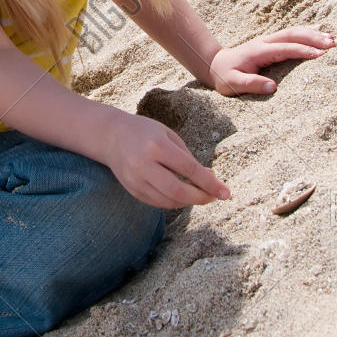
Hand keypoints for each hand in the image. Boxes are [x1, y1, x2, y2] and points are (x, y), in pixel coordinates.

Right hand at [106, 113, 229, 209]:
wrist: (110, 136)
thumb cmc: (145, 132)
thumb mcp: (168, 135)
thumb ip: (187, 157)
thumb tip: (210, 179)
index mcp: (156, 145)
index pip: (188, 168)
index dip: (209, 183)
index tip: (225, 192)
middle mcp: (143, 163)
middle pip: (177, 190)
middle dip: (200, 197)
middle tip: (214, 197)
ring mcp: (135, 179)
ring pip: (168, 201)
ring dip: (189, 201)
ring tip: (200, 194)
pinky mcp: (132, 190)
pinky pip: (158, 203)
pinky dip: (174, 203)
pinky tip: (183, 195)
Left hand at [208, 26, 335, 96]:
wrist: (215, 64)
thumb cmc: (224, 76)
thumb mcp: (233, 84)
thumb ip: (251, 84)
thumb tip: (273, 87)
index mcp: (259, 51)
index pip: (285, 48)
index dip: (303, 51)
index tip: (321, 55)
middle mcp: (265, 42)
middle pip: (292, 35)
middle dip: (313, 38)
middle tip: (333, 44)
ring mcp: (268, 41)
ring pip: (293, 32)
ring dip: (313, 34)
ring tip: (332, 39)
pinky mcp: (271, 43)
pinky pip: (291, 35)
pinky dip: (306, 32)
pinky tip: (320, 31)